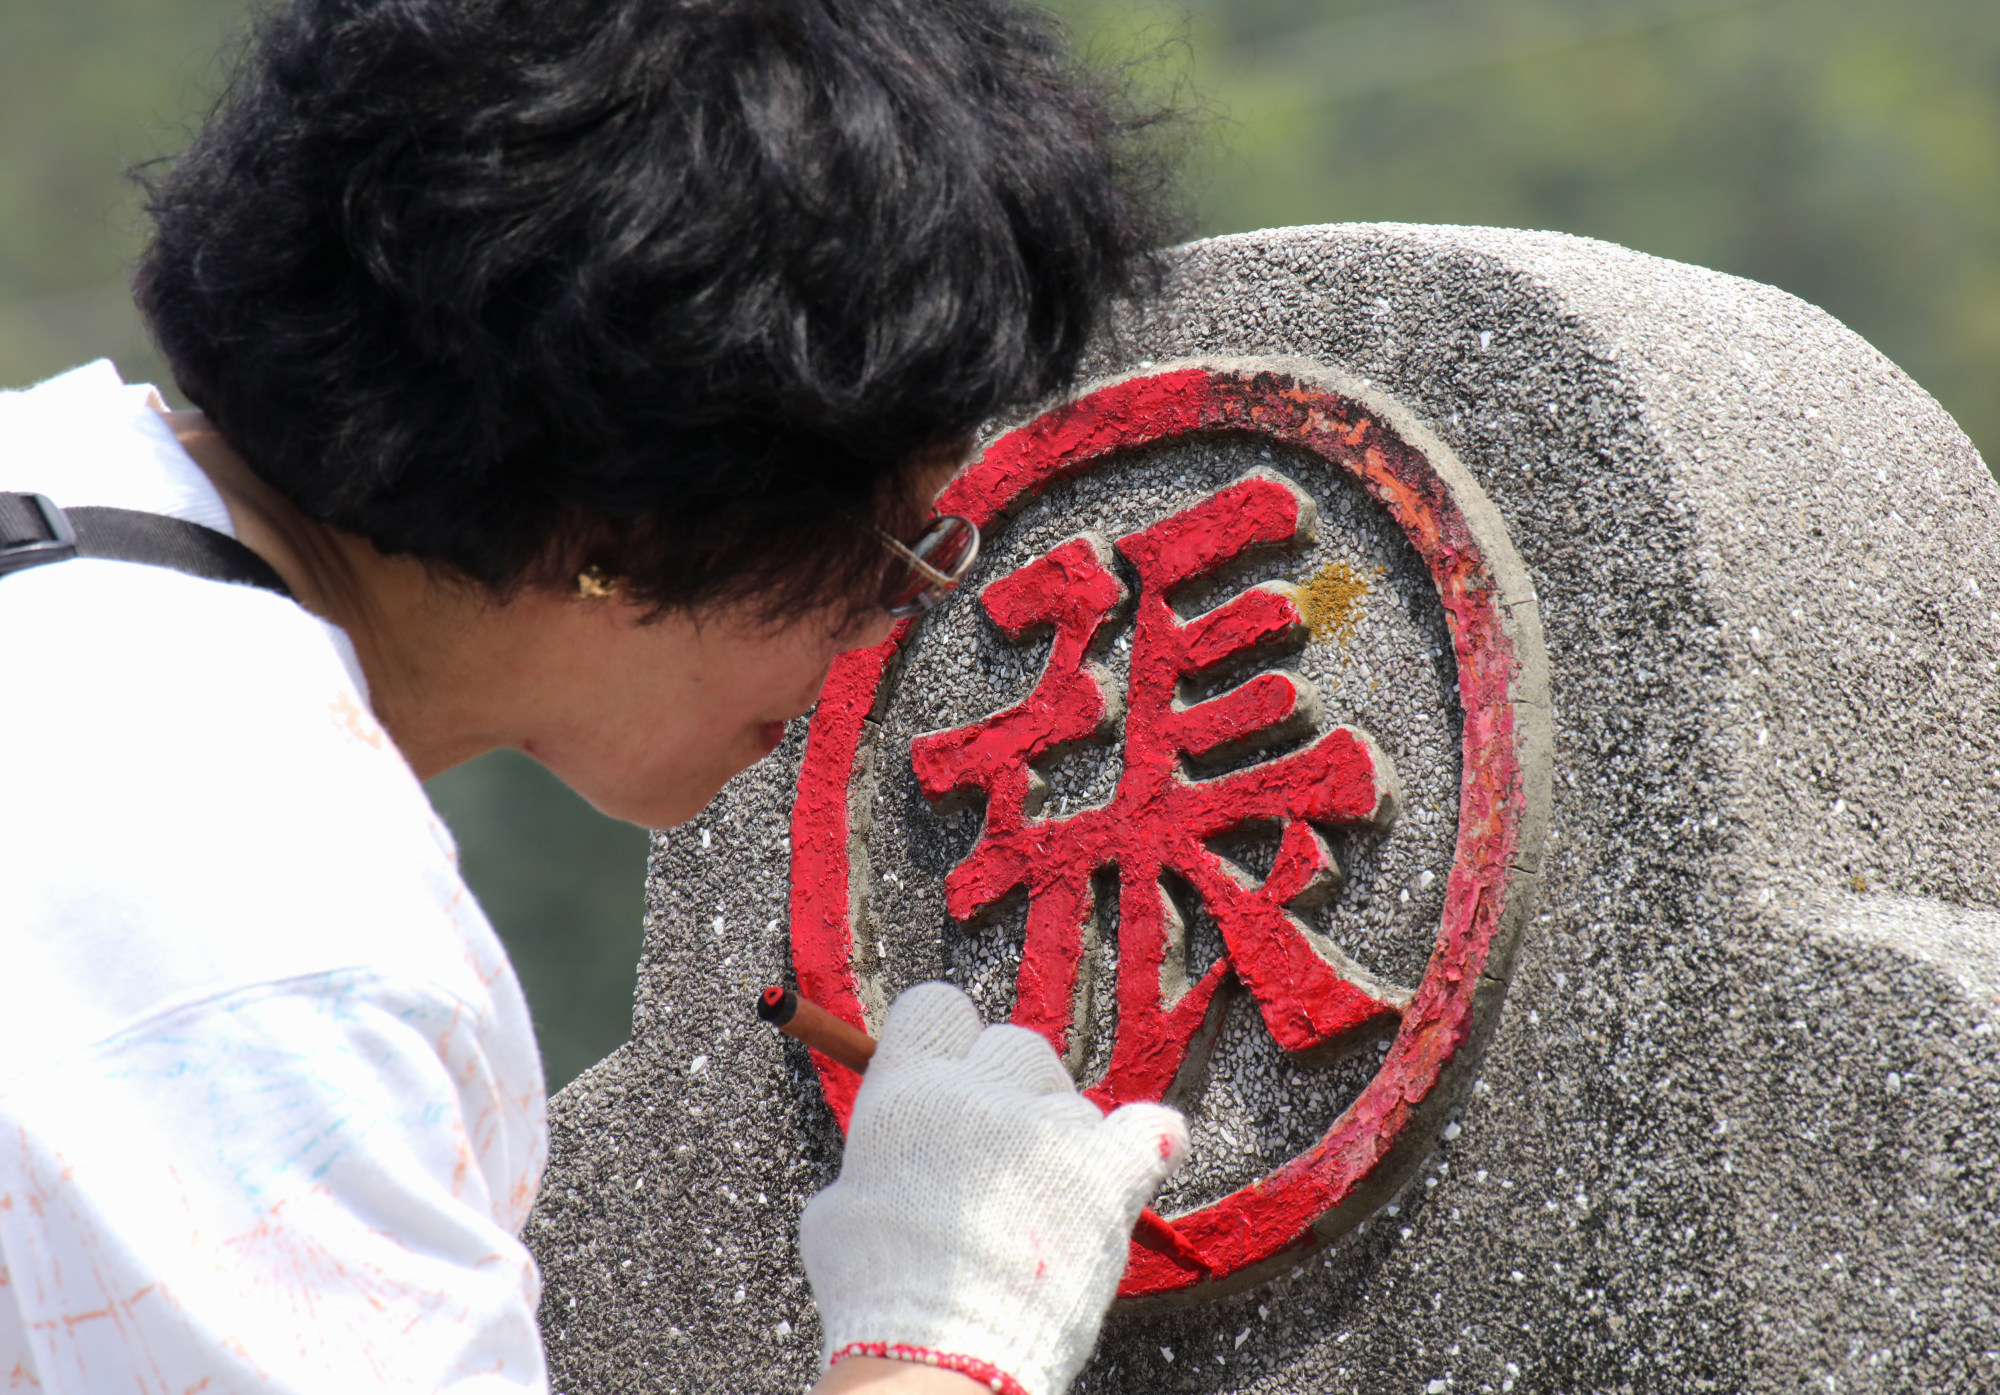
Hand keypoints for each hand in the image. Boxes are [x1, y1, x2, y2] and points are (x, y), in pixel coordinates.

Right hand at [799, 982, 1187, 1394]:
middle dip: (1011, 1091)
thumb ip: (875, 1156)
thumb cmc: (878, 1292)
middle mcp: (980, 1091)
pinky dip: (1149, 1143)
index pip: (938, 1007)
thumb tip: (890, 1150)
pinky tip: (1142, 1155)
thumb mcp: (839, 1208)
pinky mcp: (1105, 1171)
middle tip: (1000, 1156)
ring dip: (1064, 1140)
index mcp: (908, 1088)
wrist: (939, 1353)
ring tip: (1044, 1208)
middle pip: (1014, 1046)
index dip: (948, 1043)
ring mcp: (1047, 1129)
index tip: (954, 1078)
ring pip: (1073, 1102)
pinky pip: (1153, 1128)